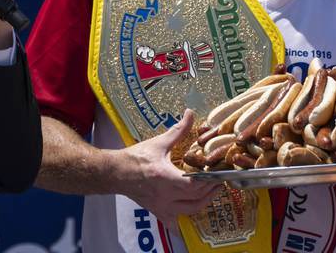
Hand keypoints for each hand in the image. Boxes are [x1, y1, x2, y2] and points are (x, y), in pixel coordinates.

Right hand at [116, 109, 221, 223]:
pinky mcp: (157, 211)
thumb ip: (178, 130)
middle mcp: (166, 195)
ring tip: (211, 192)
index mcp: (166, 177)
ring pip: (190, 210)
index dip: (209, 180)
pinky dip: (183, 221)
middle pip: (196, 197)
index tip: (218, 173)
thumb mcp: (158, 143)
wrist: (116, 172)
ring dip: (204, 202)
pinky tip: (188, 215)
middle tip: (219, 180)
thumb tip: (190, 113)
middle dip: (211, 190)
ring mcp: (162, 206)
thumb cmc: (136, 157)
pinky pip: (174, 222)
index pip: (195, 184)